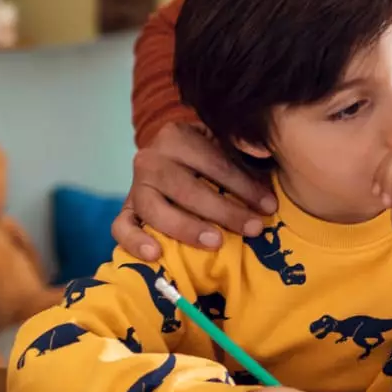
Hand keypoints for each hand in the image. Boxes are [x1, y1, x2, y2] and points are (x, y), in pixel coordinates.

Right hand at [113, 121, 275, 261]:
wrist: (170, 162)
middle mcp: (151, 158)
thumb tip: (264, 151)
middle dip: (224, 211)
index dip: (245, 186)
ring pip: (155, 209)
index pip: (214, 163)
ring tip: (215, 243)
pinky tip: (155, 255)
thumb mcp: (224, 146)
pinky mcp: (125, 210)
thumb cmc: (208, 159)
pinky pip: (121, 227)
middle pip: (186, 188)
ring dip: (187, 227)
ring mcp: (135, 186)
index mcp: (177, 136)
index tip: (269, 206)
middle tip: (253, 228)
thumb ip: (241, 151)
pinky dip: (135, 241)